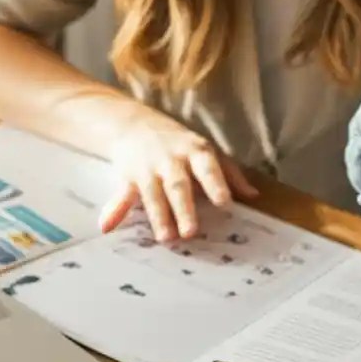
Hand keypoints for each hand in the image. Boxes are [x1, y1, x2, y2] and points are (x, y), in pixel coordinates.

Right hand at [98, 115, 258, 240]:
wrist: (134, 123)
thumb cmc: (179, 143)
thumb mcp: (206, 150)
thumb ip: (229, 173)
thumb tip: (254, 195)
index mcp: (194, 151)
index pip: (207, 167)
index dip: (215, 183)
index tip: (225, 202)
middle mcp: (170, 160)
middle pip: (178, 185)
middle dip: (184, 208)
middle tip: (191, 232)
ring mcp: (148, 169)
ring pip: (153, 194)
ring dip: (158, 216)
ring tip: (166, 238)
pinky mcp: (128, 177)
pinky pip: (121, 195)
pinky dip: (113, 211)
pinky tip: (107, 226)